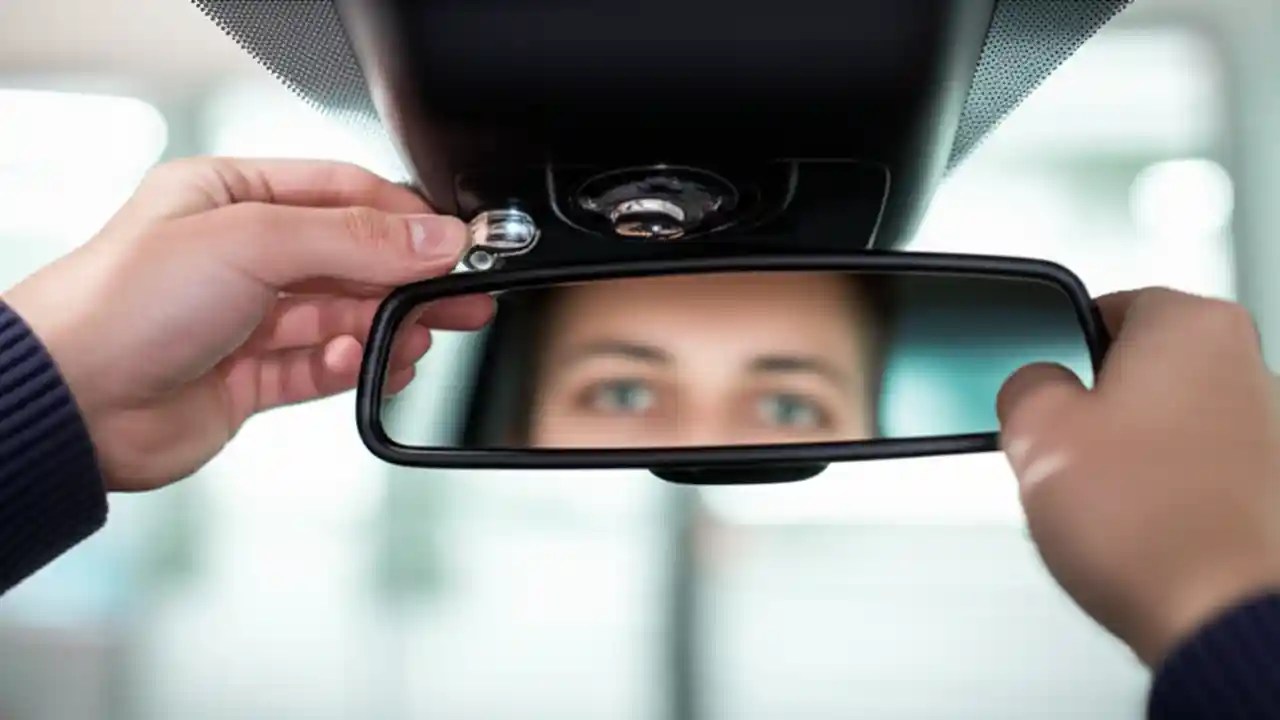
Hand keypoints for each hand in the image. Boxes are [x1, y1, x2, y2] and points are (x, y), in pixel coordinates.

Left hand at [1, 157, 492, 491]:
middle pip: (351, 259)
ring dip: (386, 328)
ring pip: (343, 316)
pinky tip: (365, 364)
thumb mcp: (250, 243)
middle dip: (410, 280)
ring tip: (422, 339)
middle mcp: (240, 255)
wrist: (70, 403)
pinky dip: (350, 367)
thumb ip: (353, 240)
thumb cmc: (120, 304)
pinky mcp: (248, 378)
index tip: (456, 244)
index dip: (404, 219)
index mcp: (231, 197)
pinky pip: (320, 367)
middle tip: (467, 298)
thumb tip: (434, 237)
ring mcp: (245, 319)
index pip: (342, 195)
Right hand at [997, 288, 1279, 666]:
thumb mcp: (1034, 430)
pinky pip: (1188, 471)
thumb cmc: (1150, 525)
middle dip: (1094, 407)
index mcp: (1191, 324)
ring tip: (1103, 500)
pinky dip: (1159, 492)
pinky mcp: (1266, 484)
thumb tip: (1035, 387)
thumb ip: (1024, 384)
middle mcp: (1243, 363)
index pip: (1102, 306)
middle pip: (1134, 368)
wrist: (1219, 614)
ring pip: (1160, 422)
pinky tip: (1136, 529)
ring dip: (1126, 454)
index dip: (1056, 353)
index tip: (1043, 391)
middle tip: (1066, 451)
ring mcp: (1264, 426)